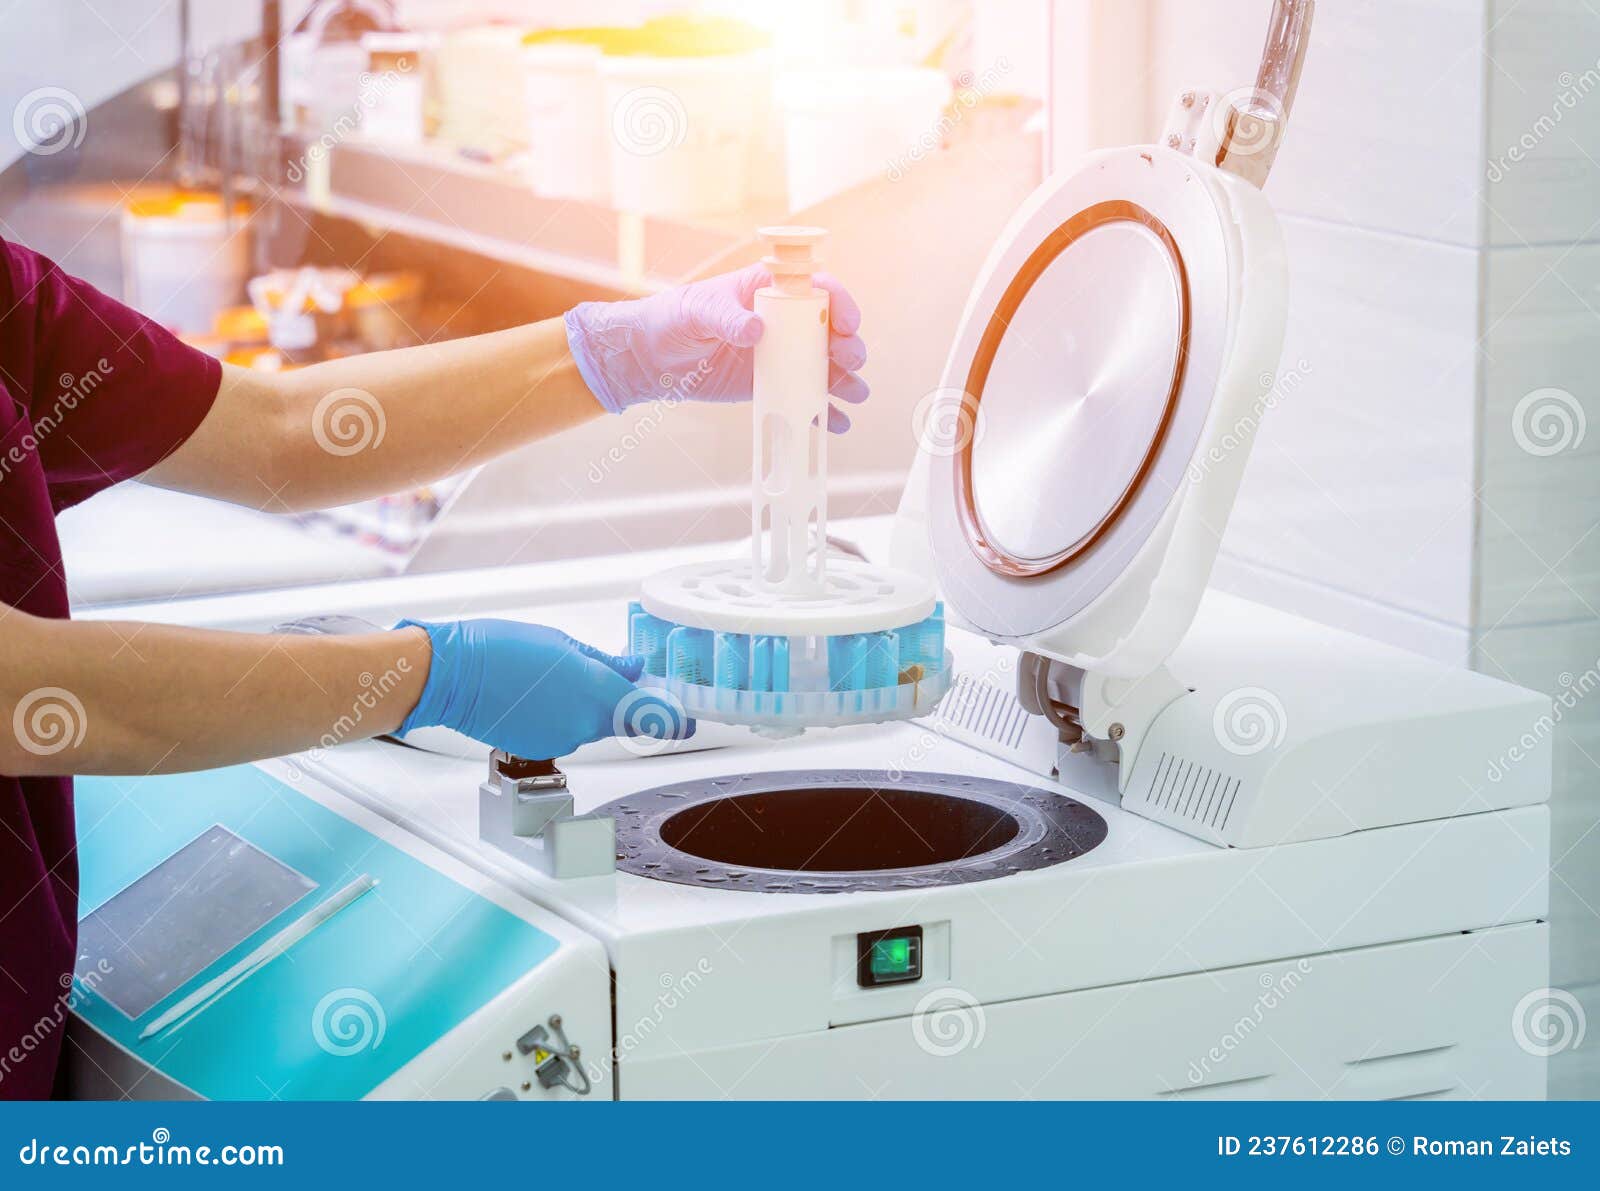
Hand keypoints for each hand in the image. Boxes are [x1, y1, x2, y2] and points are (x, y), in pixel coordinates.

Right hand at [396, 619, 689, 758]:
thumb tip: (635, 669)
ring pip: (592, 725)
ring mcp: (561, 740)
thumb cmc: (498, 650)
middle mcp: (585, 725)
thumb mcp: (561, 644)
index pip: (653, 716)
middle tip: (620, 679)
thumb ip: (605, 662)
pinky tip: (539, 694)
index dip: (676, 719)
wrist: (449, 676)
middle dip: (626, 702)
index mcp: (598, 693)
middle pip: (623, 720)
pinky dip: (562, 715)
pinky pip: (564, 732)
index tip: (689, 717)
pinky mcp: (538, 747)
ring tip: (557, 676)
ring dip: (588, 706)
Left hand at [564, 263, 868, 430]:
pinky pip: (805, 397)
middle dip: (849, 345)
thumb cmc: (673, 318)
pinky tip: (836, 424)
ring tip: (855, 394)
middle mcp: (785, 322)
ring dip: (845, 379)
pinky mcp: (772, 385)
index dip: (840, 303)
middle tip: (850, 360)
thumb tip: (757, 330)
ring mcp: (782, 355)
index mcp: (771, 291)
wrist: (651, 356)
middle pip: (831, 331)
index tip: (847, 323)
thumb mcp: (697, 310)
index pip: (817, 290)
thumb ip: (727, 318)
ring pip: (826, 366)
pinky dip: (823, 412)